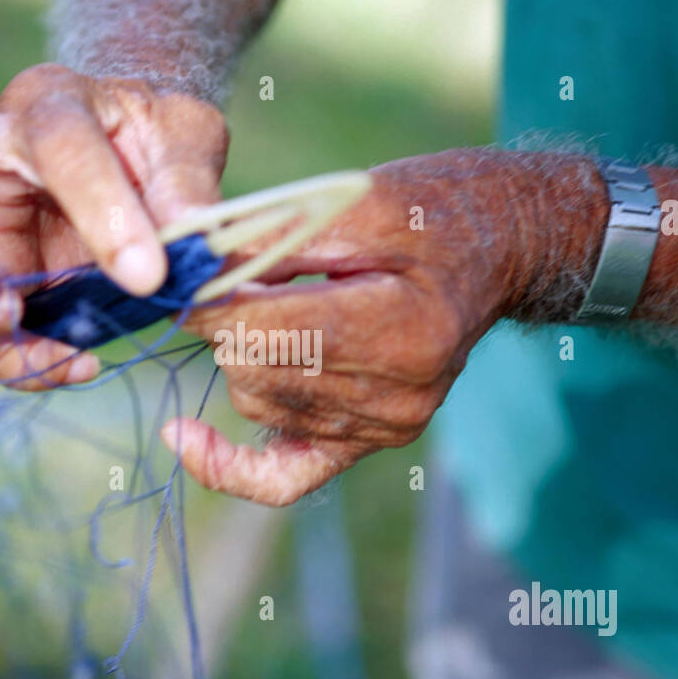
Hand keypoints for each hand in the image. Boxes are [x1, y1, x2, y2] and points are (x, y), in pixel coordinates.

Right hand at [0, 65, 227, 387]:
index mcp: (47, 103)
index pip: (57, 143)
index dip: (99, 208)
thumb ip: (190, 180)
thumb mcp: (187, 136)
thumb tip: (194, 237)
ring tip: (38, 349)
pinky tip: (62, 364)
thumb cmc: (148, 136)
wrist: (121, 152)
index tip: (147, 274)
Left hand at [163, 150, 553, 505]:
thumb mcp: (357, 200)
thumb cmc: (430, 211)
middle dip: (224, 321)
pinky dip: (230, 465)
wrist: (494, 249)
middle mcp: (399, 394)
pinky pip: (285, 478)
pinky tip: (183, 438)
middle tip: (221, 276)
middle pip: (257, 371)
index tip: (182, 270)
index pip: (271, 332)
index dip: (211, 302)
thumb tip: (188, 264)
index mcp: (405, 329)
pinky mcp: (372, 440)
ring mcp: (387, 426)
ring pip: (258, 403)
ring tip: (270, 303)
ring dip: (240, 354)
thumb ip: (273, 236)